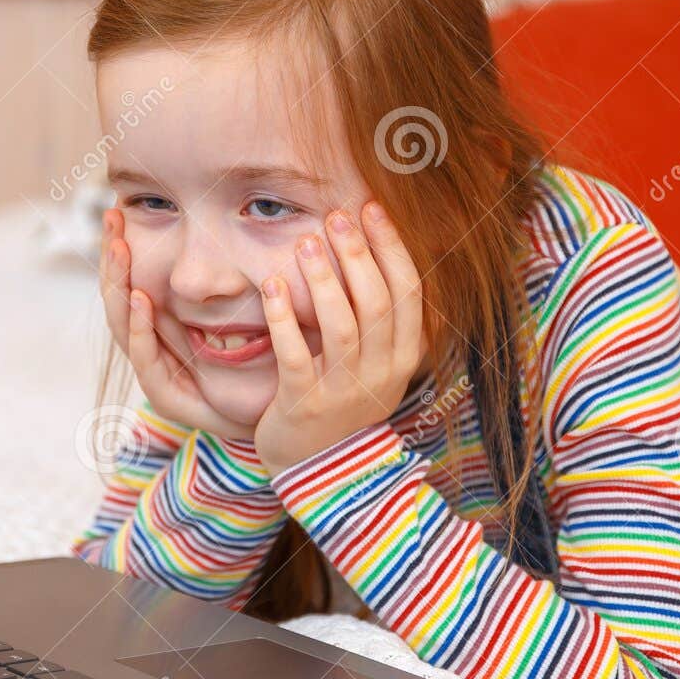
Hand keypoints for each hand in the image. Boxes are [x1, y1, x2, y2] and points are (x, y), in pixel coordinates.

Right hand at [99, 208, 254, 439]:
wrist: (283, 416)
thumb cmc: (269, 362)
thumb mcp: (252, 309)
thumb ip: (237, 277)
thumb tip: (239, 218)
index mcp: (165, 327)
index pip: (133, 282)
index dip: (123, 249)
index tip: (120, 209)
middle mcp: (155, 349)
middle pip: (120, 299)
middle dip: (113, 259)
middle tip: (112, 218)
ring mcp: (158, 374)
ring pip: (123, 326)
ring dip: (120, 286)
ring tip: (120, 250)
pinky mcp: (170, 397)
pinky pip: (147, 361)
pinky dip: (141, 330)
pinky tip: (141, 299)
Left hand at [253, 201, 424, 472]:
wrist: (323, 469)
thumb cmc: (345, 401)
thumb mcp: (378, 362)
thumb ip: (381, 317)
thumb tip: (372, 247)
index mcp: (404, 357)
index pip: (408, 292)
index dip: (391, 247)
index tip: (371, 209)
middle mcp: (382, 373)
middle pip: (377, 303)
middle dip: (357, 254)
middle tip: (336, 217)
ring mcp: (344, 391)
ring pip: (342, 327)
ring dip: (324, 280)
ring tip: (304, 243)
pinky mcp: (304, 404)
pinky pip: (295, 356)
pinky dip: (283, 318)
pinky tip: (271, 285)